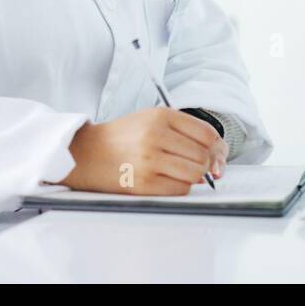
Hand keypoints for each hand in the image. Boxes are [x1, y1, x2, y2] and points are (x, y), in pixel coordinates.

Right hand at [59, 107, 223, 194]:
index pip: (207, 134)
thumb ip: (183, 130)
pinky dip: (180, 187)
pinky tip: (167, 179)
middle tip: (195, 165)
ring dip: (193, 177)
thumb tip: (217, 156)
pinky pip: (180, 189)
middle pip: (203, 156)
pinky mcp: (144, 182)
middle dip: (205, 164)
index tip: (216, 154)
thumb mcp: (151, 119)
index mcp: (161, 116)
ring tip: (179, 171)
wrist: (87, 153)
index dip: (217, 147)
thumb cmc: (123, 137)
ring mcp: (150, 160)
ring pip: (195, 174)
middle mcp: (156, 136)